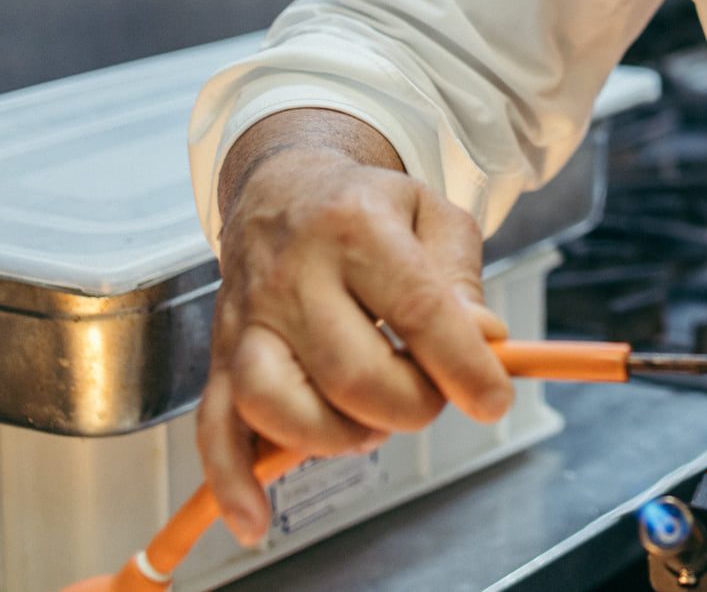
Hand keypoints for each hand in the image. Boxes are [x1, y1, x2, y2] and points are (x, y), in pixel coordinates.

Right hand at [197, 132, 514, 544]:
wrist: (282, 187)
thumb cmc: (368, 208)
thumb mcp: (433, 217)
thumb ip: (461, 280)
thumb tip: (484, 340)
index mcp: (356, 227)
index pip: (417, 310)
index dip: (462, 366)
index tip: (493, 399)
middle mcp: (294, 273)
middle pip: (352, 372)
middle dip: (410, 405)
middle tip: (430, 395)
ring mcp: (249, 318)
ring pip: (278, 405)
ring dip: (338, 436)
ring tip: (372, 421)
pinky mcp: (221, 356)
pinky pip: (214, 429)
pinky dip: (231, 482)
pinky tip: (256, 520)